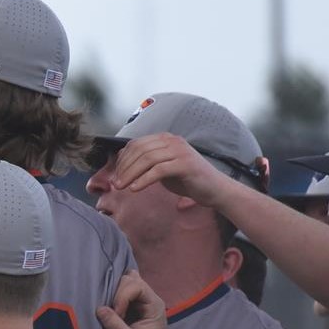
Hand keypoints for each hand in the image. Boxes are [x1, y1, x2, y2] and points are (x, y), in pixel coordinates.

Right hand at [95, 271, 170, 328]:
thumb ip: (115, 324)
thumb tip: (99, 309)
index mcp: (154, 305)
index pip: (136, 286)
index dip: (122, 297)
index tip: (117, 315)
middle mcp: (150, 298)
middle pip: (130, 279)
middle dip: (116, 294)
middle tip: (113, 313)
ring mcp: (142, 300)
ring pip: (125, 281)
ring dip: (114, 293)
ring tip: (112, 310)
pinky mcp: (134, 304)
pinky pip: (122, 290)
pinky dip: (114, 294)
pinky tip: (111, 306)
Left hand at [108, 133, 231, 206]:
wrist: (214, 189)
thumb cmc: (186, 179)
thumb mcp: (162, 168)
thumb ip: (145, 163)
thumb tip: (120, 162)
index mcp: (166, 139)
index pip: (136, 144)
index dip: (122, 160)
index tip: (114, 175)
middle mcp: (173, 141)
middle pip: (139, 151)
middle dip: (123, 168)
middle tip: (115, 184)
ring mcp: (180, 151)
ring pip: (147, 159)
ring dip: (130, 174)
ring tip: (121, 187)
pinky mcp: (186, 164)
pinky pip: (158, 170)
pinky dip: (143, 180)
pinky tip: (135, 189)